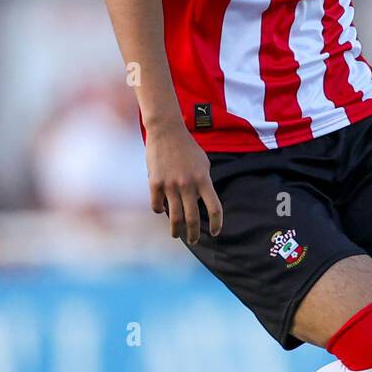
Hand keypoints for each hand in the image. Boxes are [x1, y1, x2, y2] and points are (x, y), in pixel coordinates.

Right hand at [145, 120, 222, 242]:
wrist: (166, 131)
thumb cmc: (187, 147)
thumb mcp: (203, 163)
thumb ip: (204, 183)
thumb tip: (202, 201)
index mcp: (203, 180)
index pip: (214, 208)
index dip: (217, 224)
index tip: (215, 232)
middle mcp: (188, 185)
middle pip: (193, 218)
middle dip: (194, 235)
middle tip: (194, 241)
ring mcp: (170, 185)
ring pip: (174, 217)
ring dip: (176, 230)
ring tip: (176, 235)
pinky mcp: (154, 183)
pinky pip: (157, 206)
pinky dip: (160, 210)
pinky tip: (161, 210)